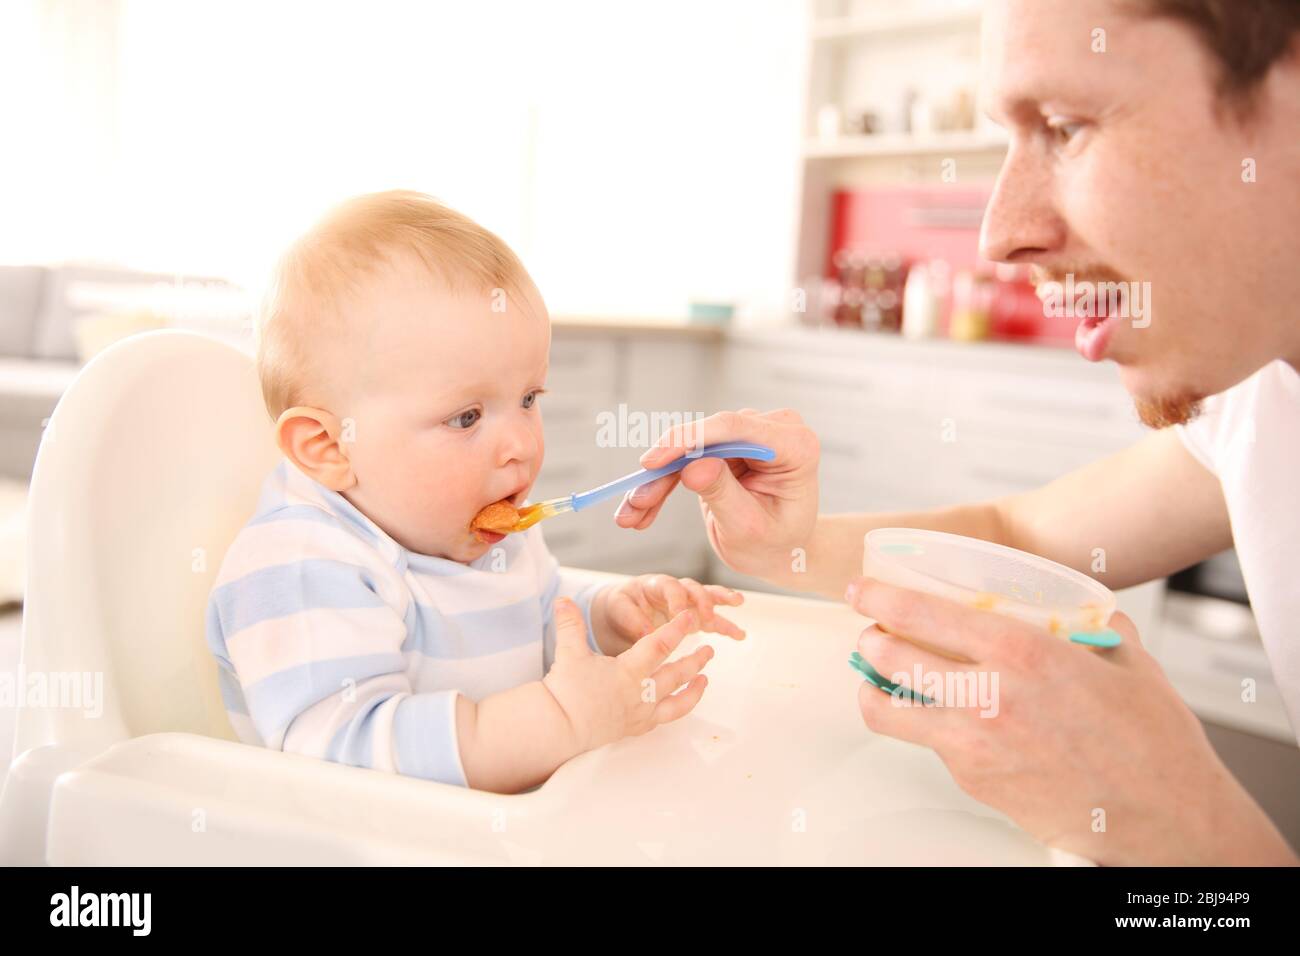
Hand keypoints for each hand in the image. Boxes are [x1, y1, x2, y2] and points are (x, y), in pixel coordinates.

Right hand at [543, 597, 712, 753]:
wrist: (559, 728)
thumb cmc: (566, 691)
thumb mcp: (569, 652)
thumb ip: (570, 624)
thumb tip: (562, 599)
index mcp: (628, 672)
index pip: (660, 646)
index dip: (677, 629)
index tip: (689, 616)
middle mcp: (640, 694)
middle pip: (677, 675)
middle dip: (696, 660)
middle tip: (709, 649)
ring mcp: (641, 714)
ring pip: (678, 701)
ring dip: (694, 689)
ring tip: (704, 679)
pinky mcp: (636, 728)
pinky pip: (665, 718)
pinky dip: (678, 708)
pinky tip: (680, 702)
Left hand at [594, 574, 745, 653]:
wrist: (622, 613)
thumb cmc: (619, 608)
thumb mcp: (618, 609)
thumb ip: (631, 618)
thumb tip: (647, 632)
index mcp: (654, 585)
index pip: (669, 587)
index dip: (676, 599)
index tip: (679, 614)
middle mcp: (674, 589)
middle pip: (693, 588)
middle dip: (703, 599)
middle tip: (708, 614)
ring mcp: (686, 602)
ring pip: (708, 598)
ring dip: (723, 601)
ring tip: (738, 603)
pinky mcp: (693, 616)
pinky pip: (712, 618)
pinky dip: (725, 625)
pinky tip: (739, 634)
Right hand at [614, 408, 820, 586]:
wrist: (780, 551)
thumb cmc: (775, 544)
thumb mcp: (749, 527)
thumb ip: (723, 494)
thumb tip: (693, 468)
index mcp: (795, 445)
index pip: (734, 428)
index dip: (689, 440)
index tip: (652, 462)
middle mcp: (772, 431)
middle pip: (705, 438)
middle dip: (664, 470)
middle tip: (634, 503)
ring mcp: (747, 435)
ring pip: (688, 449)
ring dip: (657, 481)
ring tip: (632, 516)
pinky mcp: (726, 446)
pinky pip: (684, 459)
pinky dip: (662, 484)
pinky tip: (641, 511)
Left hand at [844, 575, 1297, 865]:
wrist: (1166, 818)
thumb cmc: (1153, 743)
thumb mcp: (1124, 659)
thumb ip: (1087, 624)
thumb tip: (1073, 605)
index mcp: (1020, 652)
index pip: (920, 614)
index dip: (878, 597)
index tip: (862, 589)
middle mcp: (986, 697)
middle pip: (887, 658)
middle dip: (870, 639)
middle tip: (872, 630)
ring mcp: (972, 745)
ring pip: (887, 709)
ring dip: (875, 687)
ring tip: (882, 677)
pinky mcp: (972, 781)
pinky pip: (929, 744)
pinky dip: (925, 726)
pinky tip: (943, 717)